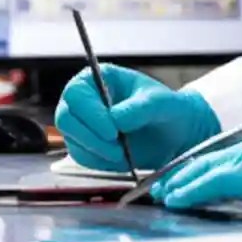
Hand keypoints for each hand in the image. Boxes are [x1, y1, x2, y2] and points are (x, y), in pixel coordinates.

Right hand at [54, 64, 220, 171]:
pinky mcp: (87, 146)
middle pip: (66, 118)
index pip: (76, 93)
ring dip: (97, 152)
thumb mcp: (160, 102)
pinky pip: (82, 157)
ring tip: (123, 154)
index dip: (89, 113)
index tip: (112, 131)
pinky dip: (100, 162)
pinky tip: (121, 159)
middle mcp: (84, 100)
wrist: (176, 133)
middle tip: (117, 149)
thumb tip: (116, 119)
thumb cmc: (166, 108)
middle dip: (90, 137)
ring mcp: (82, 124)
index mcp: (96, 79)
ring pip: (72, 140)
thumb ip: (139, 108)